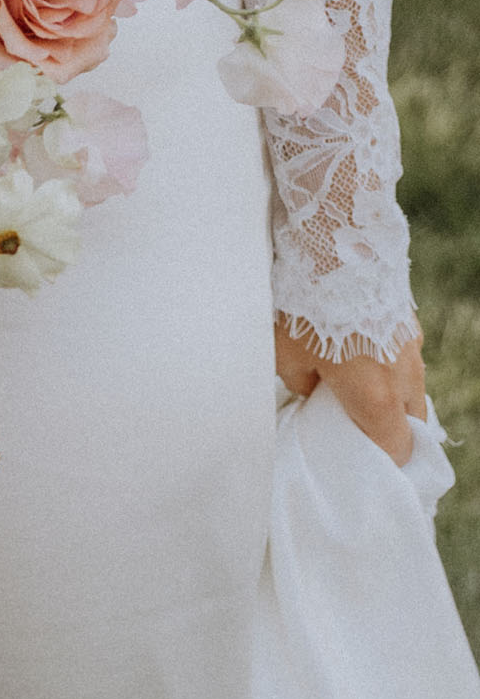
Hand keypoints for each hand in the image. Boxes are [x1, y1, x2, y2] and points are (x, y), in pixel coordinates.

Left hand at [274, 316, 425, 465]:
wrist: (336, 238)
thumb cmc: (304, 302)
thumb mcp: (287, 354)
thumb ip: (305, 386)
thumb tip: (313, 393)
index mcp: (377, 399)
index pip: (396, 450)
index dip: (381, 460)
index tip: (361, 459)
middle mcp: (404, 377)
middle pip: (412, 424)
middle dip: (390, 431)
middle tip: (358, 425)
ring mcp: (411, 347)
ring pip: (411, 389)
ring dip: (392, 395)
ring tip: (355, 383)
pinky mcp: (408, 321)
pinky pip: (405, 357)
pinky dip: (389, 364)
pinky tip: (359, 348)